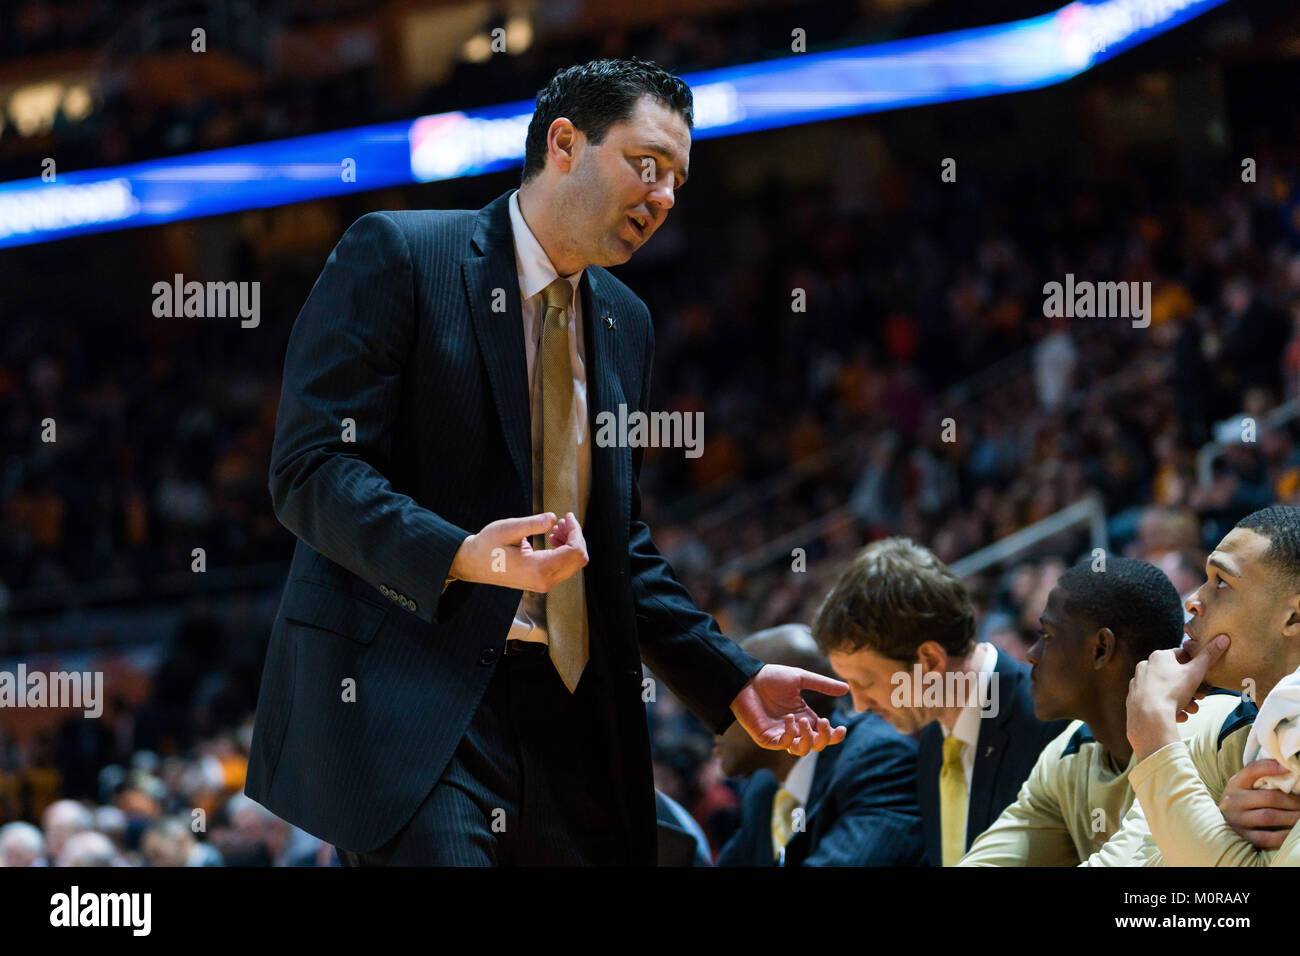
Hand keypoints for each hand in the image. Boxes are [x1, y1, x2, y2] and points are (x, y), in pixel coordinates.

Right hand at [448, 512, 587, 591]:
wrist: (473, 564)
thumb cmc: (487, 545)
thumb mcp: (508, 529)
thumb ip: (532, 524)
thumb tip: (554, 518)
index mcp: (538, 569)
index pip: (575, 552)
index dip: (576, 531)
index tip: (567, 516)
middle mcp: (545, 581)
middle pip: (579, 559)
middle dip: (575, 536)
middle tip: (562, 520)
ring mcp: (544, 584)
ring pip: (573, 564)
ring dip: (570, 543)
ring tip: (555, 528)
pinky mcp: (542, 581)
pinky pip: (564, 567)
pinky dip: (564, 551)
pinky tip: (552, 538)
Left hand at [729, 665, 849, 755]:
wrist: (747, 679)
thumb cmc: (771, 677)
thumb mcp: (800, 678)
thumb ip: (822, 684)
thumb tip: (846, 688)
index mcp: (805, 716)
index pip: (824, 733)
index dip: (834, 735)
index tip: (841, 728)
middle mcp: (795, 728)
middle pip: (817, 745)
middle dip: (824, 738)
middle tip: (824, 722)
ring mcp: (781, 734)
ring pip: (802, 750)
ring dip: (808, 738)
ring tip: (803, 720)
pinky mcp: (768, 738)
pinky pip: (785, 744)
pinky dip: (791, 734)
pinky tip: (790, 718)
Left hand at [1127, 634, 1228, 761]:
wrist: (1149, 717)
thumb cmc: (1172, 692)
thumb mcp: (1195, 673)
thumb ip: (1209, 656)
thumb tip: (1223, 638)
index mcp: (1159, 657)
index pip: (1181, 656)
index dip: (1195, 666)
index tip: (1203, 678)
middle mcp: (1145, 666)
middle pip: (1174, 675)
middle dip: (1190, 688)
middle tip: (1200, 698)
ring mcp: (1138, 683)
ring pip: (1166, 690)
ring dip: (1182, 700)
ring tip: (1191, 710)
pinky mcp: (1134, 698)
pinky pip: (1155, 702)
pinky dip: (1168, 708)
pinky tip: (1179, 716)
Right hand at [1220, 759, 1299, 848]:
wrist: (1227, 818)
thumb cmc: (1242, 797)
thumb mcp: (1245, 782)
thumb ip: (1261, 773)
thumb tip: (1287, 768)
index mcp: (1235, 784)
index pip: (1252, 770)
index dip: (1270, 768)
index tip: (1289, 769)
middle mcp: (1233, 801)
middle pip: (1269, 798)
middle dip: (1292, 801)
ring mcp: (1238, 821)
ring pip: (1270, 817)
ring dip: (1292, 817)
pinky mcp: (1246, 837)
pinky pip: (1269, 837)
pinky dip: (1286, 835)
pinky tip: (1295, 832)